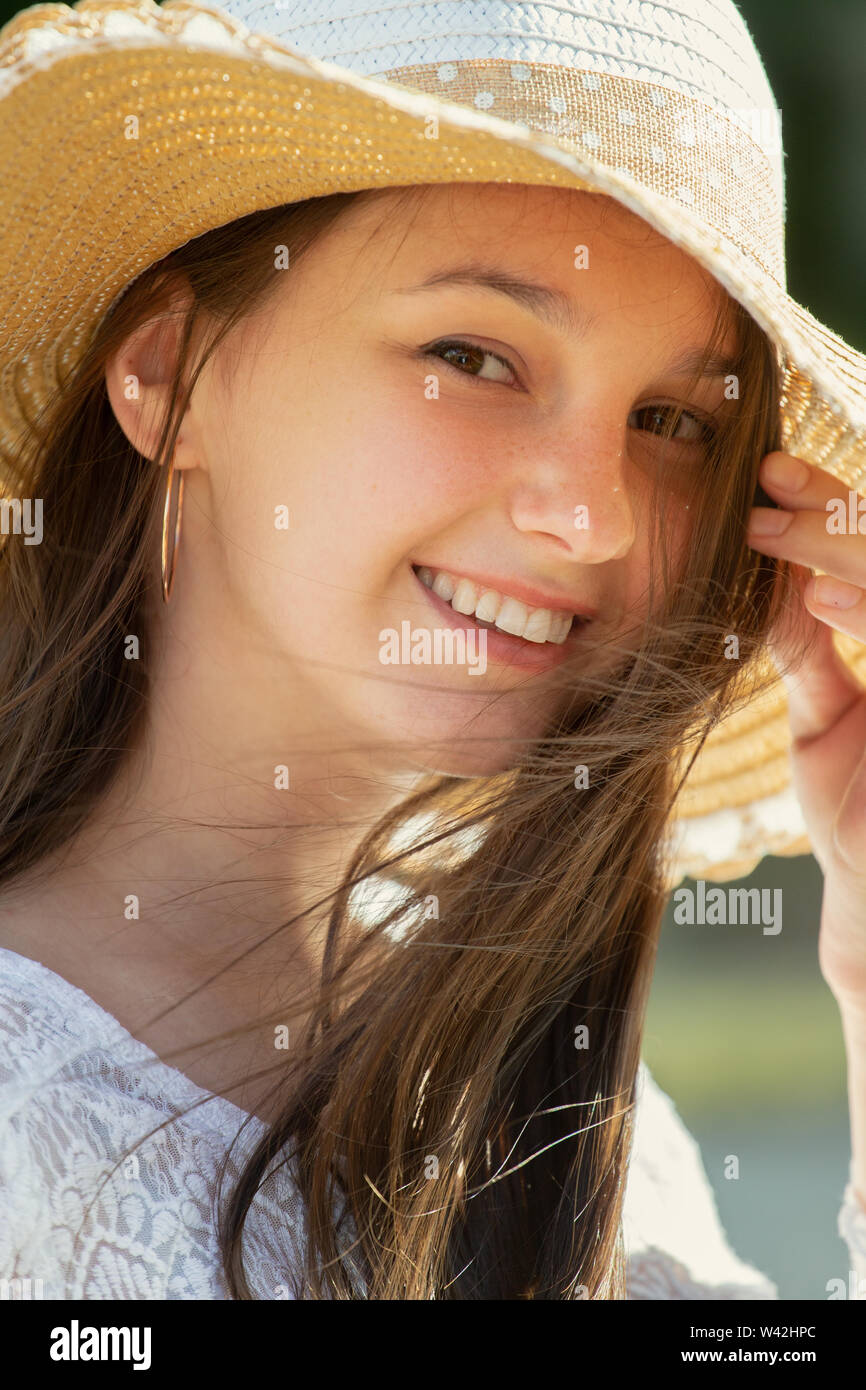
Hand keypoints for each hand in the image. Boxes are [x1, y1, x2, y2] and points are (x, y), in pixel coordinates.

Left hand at [747, 452, 865, 1014]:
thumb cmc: (856, 810)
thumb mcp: (826, 719)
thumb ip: (810, 651)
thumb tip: (774, 579)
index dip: (834, 505)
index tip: (771, 477)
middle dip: (836, 511)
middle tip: (769, 486)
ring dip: (847, 550)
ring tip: (776, 536)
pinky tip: (824, 601)